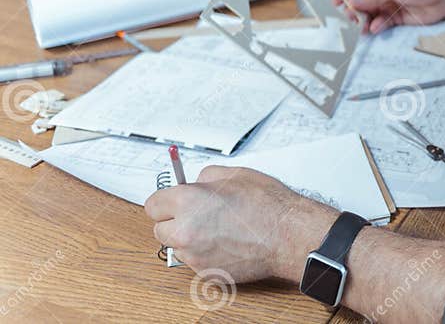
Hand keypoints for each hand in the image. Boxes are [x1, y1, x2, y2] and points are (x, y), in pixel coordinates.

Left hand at [145, 166, 335, 283]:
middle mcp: (185, 231)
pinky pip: (196, 262)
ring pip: (178, 248)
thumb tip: (195, 184)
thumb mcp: (235, 174)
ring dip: (190, 240)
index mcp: (188, 202)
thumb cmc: (268, 206)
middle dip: (175, 221)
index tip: (173, 202)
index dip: (166, 201)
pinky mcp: (207, 273)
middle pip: (160, 229)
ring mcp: (195, 256)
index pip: (153, 205)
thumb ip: (206, 177)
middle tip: (197, 215)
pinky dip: (207, 254)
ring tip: (219, 229)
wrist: (288, 235)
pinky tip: (228, 243)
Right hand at [334, 0, 444, 33]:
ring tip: (361, 26)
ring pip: (366, 15)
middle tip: (349, 18)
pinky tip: (376, 27)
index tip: (335, 3)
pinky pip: (379, 23)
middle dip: (350, 10)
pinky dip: (375, 26)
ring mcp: (386, 3)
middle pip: (355, 1)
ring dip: (362, 21)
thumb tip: (350, 2)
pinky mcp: (395, 17)